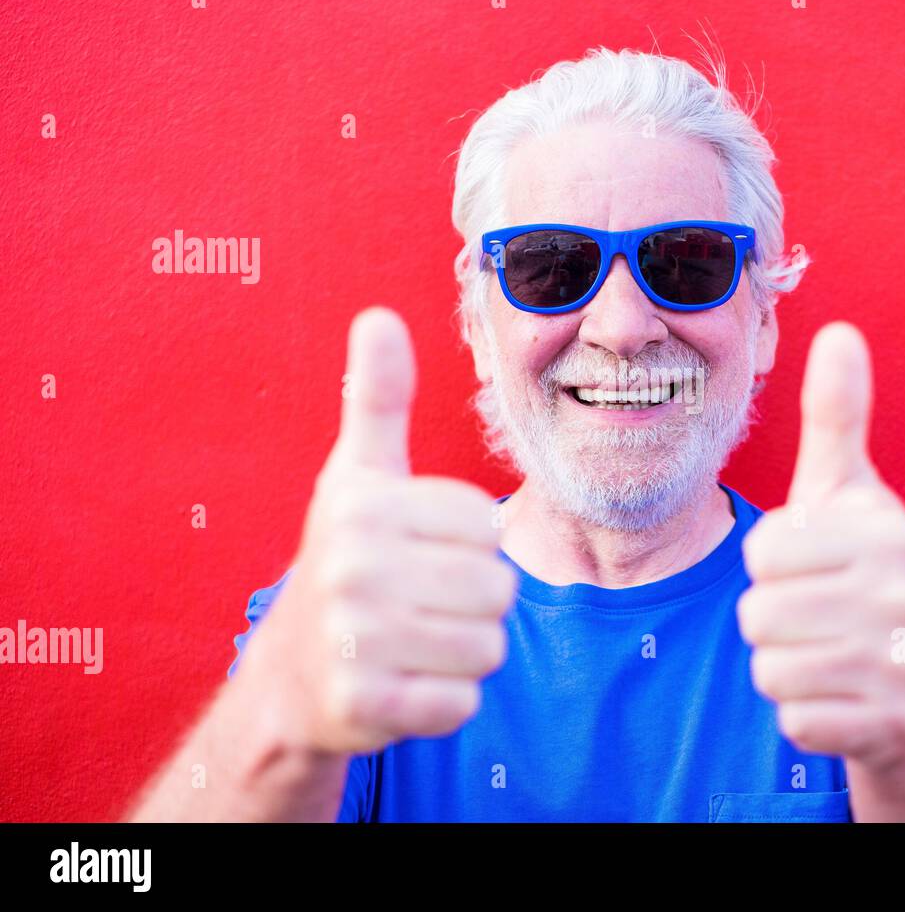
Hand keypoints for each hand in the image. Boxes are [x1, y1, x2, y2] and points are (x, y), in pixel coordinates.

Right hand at [238, 307, 517, 754]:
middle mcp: (351, 568)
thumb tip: (379, 315)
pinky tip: (406, 684)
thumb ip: (377, 400)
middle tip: (423, 603)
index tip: (421, 552)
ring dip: (465, 653)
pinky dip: (446, 701)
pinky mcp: (359, 706)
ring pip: (487, 647)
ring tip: (417, 641)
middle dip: (474, 603)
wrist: (290, 674)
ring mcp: (351, 640)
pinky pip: (461, 704)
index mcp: (363, 505)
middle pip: (497, 589)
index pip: (487, 527)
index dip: (469, 546)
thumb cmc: (345, 558)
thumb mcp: (359, 476)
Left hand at [738, 322, 904, 768]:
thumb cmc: (858, 572)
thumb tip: (839, 330)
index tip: (816, 564)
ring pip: (768, 666)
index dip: (773, 562)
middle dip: (775, 618)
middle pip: (757, 611)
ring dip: (786, 664)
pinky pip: (792, 717)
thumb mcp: (846, 493)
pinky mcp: (886, 725)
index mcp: (885, 529)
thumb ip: (836, 417)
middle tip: (822, 615)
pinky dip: (805, 712)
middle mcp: (902, 593)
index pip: (762, 549)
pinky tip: (841, 694)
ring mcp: (899, 664)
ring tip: (830, 651)